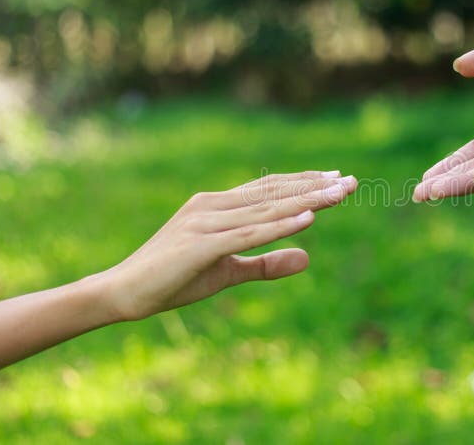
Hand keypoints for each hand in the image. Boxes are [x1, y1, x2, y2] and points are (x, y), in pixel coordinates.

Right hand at [102, 170, 356, 320]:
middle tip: (351, 181)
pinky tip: (309, 219)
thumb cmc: (173, 279)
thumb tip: (308, 258)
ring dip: (306, 200)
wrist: (122, 293)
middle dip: (315, 187)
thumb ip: (267, 264)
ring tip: (340, 194)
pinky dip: (280, 226)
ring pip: (267, 209)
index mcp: (218, 206)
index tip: (337, 181)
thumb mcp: (228, 272)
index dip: (304, 184)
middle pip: (274, 193)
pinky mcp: (200, 245)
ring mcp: (205, 222)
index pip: (270, 190)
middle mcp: (213, 206)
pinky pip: (249, 234)